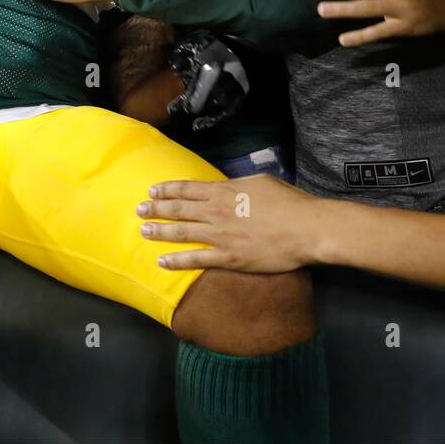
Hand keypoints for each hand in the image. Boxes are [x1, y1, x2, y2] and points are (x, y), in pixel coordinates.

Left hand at [135, 175, 323, 271]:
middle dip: (156, 208)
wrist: (305, 229)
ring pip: (181, 232)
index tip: (153, 190)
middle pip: (179, 209)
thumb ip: (238, 185)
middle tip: (139, 209)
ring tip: (142, 231)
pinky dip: (177, 261)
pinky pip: (196, 260)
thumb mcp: (261, 182)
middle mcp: (217, 211)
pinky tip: (162, 261)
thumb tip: (227, 187)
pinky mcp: (228, 258)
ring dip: (159, 231)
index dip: (168, 189)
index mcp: (225, 191)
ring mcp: (220, 235)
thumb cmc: (289, 202)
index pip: (188, 189)